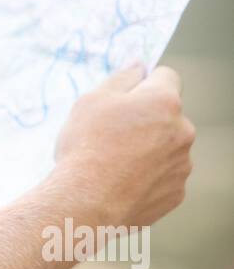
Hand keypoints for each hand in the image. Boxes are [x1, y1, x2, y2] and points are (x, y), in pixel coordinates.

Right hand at [53, 62, 195, 226]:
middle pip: (167, 115)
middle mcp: (183, 131)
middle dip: (146, 119)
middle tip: (112, 133)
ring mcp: (182, 165)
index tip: (125, 97)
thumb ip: (122, 77)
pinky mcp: (176, 193)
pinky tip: (122, 182)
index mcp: (165, 101)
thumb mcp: (93, 99)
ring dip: (148, 149)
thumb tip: (139, 66)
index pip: (166, 77)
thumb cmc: (86, 147)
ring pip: (166, 147)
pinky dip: (148, 177)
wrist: (86, 203)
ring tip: (114, 162)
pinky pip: (164, 176)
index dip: (143, 84)